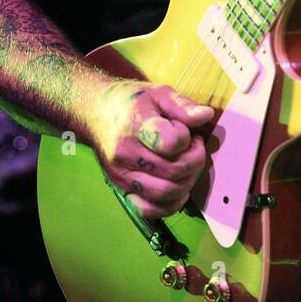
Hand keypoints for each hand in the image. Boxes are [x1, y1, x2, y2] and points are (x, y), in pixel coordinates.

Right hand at [88, 77, 214, 218]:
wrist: (95, 112)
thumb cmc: (130, 101)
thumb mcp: (158, 92)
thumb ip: (183, 105)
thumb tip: (205, 116)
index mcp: (136, 124)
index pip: (170, 142)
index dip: (186, 137)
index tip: (185, 130)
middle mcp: (126, 153)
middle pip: (174, 171)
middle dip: (195, 160)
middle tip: (194, 147)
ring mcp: (122, 174)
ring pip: (165, 192)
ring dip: (187, 182)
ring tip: (186, 164)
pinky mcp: (121, 188)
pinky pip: (149, 209)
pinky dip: (170, 205)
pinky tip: (178, 188)